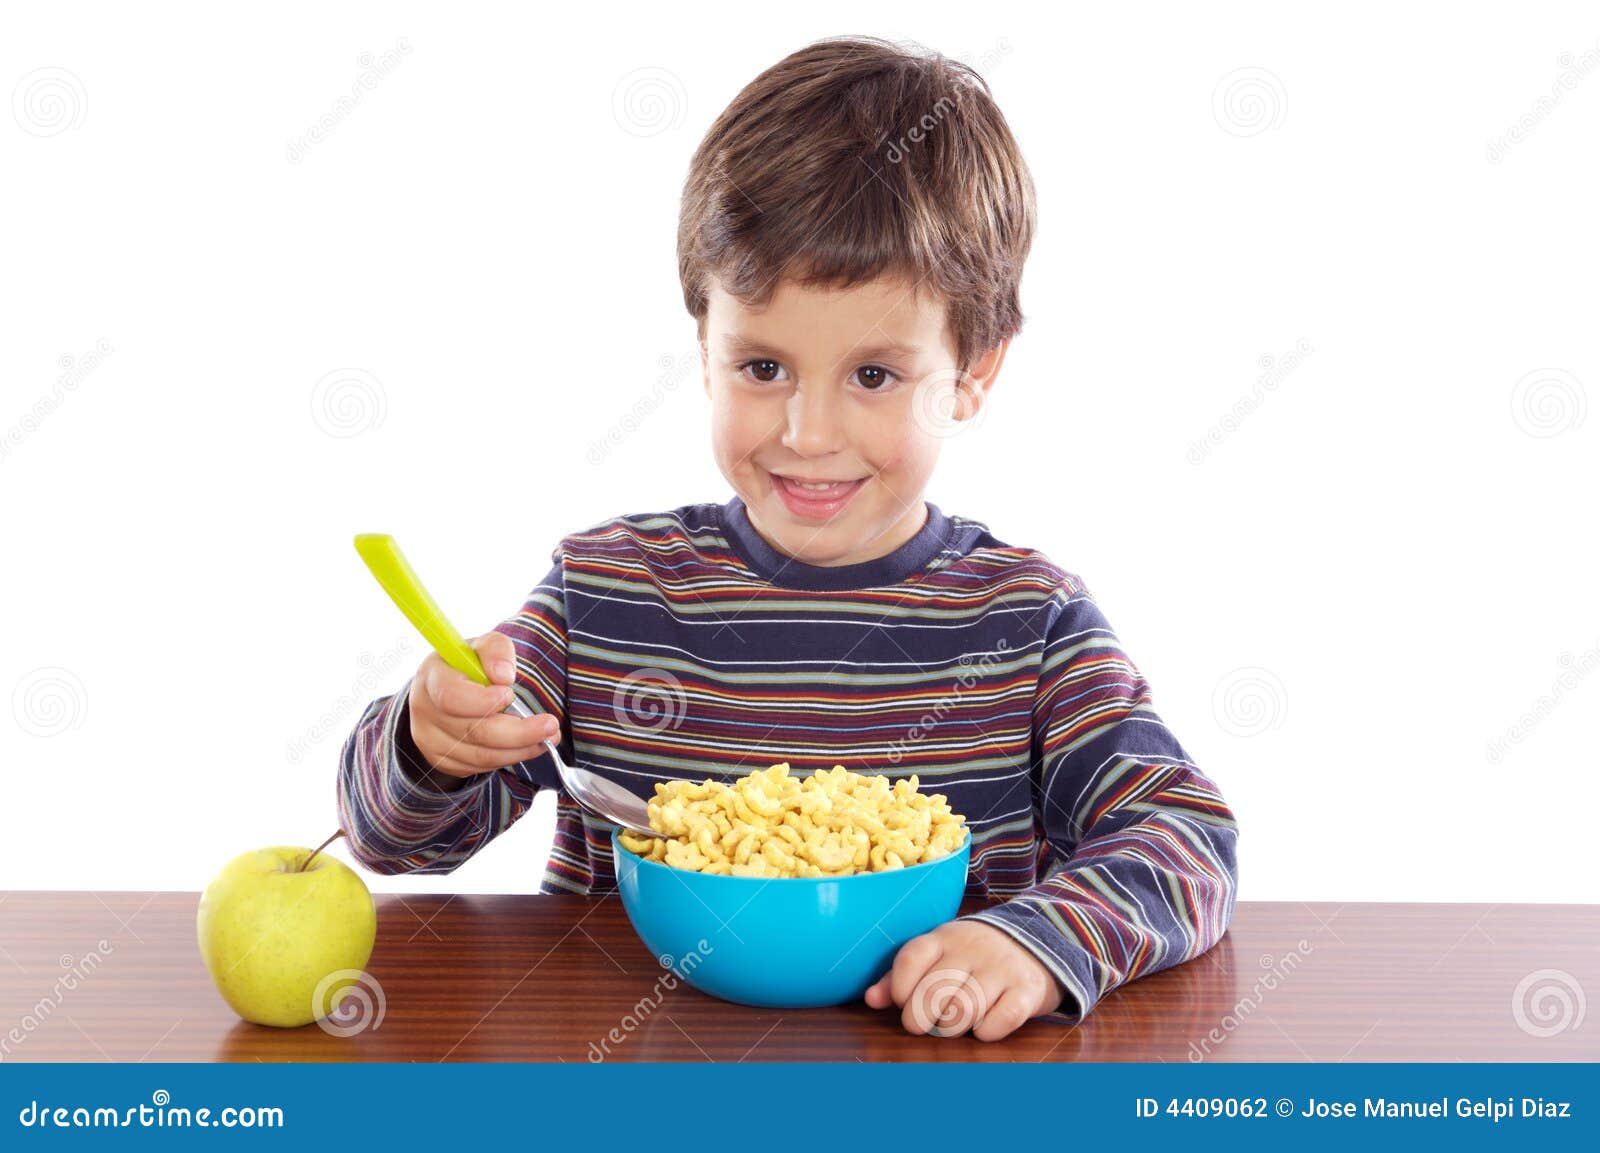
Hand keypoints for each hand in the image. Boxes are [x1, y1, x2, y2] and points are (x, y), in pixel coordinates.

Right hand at [407, 632, 560, 780]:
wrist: (445, 688)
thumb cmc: (469, 665)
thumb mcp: (483, 646)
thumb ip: (496, 651)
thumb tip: (504, 676)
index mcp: (432, 677)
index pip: (451, 697)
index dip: (484, 701)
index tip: (510, 694)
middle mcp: (425, 711)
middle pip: (474, 731)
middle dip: (519, 732)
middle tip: (550, 726)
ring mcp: (430, 740)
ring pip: (481, 755)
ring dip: (520, 749)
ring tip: (548, 737)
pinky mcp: (442, 760)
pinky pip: (479, 767)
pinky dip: (509, 758)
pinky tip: (527, 746)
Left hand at [864, 919, 1064, 1040]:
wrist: (1035, 941)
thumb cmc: (972, 956)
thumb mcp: (936, 955)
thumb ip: (900, 976)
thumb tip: (871, 999)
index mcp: (944, 938)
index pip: (911, 958)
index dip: (898, 987)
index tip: (902, 1001)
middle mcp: (972, 949)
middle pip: (934, 991)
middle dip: (920, 1017)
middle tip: (923, 1023)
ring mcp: (1001, 968)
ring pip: (964, 1009)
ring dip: (952, 1027)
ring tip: (952, 1023)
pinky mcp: (1027, 988)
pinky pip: (1001, 1019)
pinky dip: (987, 1031)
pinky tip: (983, 1026)